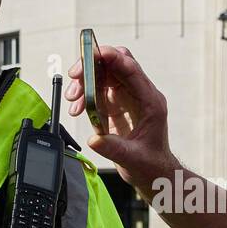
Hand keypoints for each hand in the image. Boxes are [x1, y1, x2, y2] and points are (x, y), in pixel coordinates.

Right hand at [63, 45, 177, 197]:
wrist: (153, 173)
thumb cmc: (150, 164)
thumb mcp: (133, 158)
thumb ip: (113, 148)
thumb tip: (94, 140)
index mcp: (150, 101)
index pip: (131, 68)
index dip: (111, 57)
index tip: (92, 54)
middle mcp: (139, 94)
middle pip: (115, 64)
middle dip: (93, 64)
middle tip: (75, 76)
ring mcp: (127, 98)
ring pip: (104, 75)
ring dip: (85, 82)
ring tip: (73, 100)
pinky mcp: (116, 105)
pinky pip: (98, 90)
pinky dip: (85, 95)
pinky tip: (78, 108)